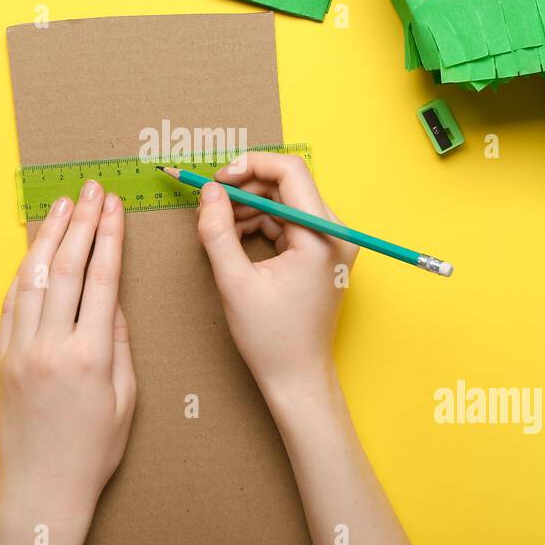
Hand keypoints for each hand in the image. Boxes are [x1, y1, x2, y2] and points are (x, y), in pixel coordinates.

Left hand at [0, 180, 135, 544]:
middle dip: (82, 222)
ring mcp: (20, 351)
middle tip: (92, 190)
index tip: (115, 206)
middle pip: (68, 268)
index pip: (102, 278)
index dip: (109, 236)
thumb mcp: (125, 399)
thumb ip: (120, 344)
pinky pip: (11, 305)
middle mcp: (51, 346)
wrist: (42, 491)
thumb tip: (113, 302)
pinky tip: (36, 252)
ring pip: (34, 278)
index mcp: (91, 356)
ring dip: (50, 237)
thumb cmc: (92, 452)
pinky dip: (25, 273)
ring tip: (63, 206)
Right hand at [195, 153, 356, 404]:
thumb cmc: (271, 339)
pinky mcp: (322, 253)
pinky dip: (259, 222)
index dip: (249, 166)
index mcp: (322, 236)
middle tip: (210, 201)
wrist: (298, 378)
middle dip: (245, 186)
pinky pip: (288, 221)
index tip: (217, 180)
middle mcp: (335, 233)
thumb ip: (217, 231)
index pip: (290, 172)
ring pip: (285, 201)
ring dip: (249, 205)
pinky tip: (234, 237)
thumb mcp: (234, 282)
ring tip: (218, 226)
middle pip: (288, 183)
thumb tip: (209, 192)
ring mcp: (331, 243)